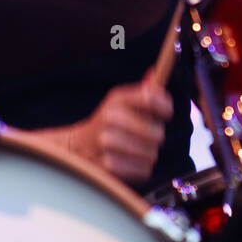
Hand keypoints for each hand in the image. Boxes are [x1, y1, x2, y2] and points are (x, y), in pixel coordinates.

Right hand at [69, 68, 172, 184]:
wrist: (76, 147)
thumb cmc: (107, 123)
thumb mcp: (119, 102)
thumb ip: (142, 90)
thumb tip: (156, 72)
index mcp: (117, 99)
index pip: (151, 98)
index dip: (165, 107)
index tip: (166, 114)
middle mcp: (110, 117)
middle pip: (157, 132)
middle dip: (155, 137)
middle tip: (145, 136)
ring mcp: (107, 142)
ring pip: (152, 153)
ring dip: (148, 154)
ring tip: (135, 150)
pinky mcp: (107, 165)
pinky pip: (143, 170)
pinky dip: (140, 169)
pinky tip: (128, 162)